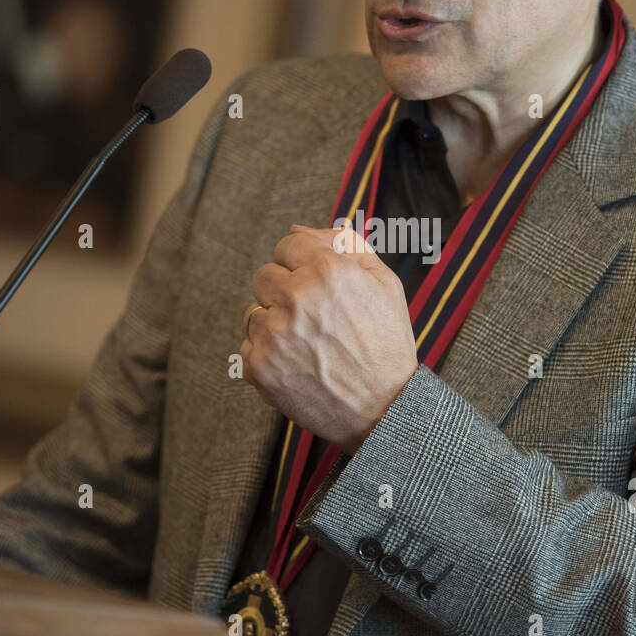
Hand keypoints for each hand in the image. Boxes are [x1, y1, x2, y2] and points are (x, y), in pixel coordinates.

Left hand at [240, 224, 417, 452]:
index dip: (303, 265)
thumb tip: (297, 227)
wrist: (385, 408)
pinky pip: (248, 346)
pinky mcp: (259, 366)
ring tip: (308, 346)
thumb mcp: (384, 283)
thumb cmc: (387, 344)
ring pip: (253, 312)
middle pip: (264, 275)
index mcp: (327, 269)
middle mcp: (296, 296)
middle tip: (314, 320)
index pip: (287, 244)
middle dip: (285, 293)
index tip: (318, 288)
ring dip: (275, 325)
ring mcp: (274, 333)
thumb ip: (344, 244)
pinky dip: (268, 356)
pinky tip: (298, 366)